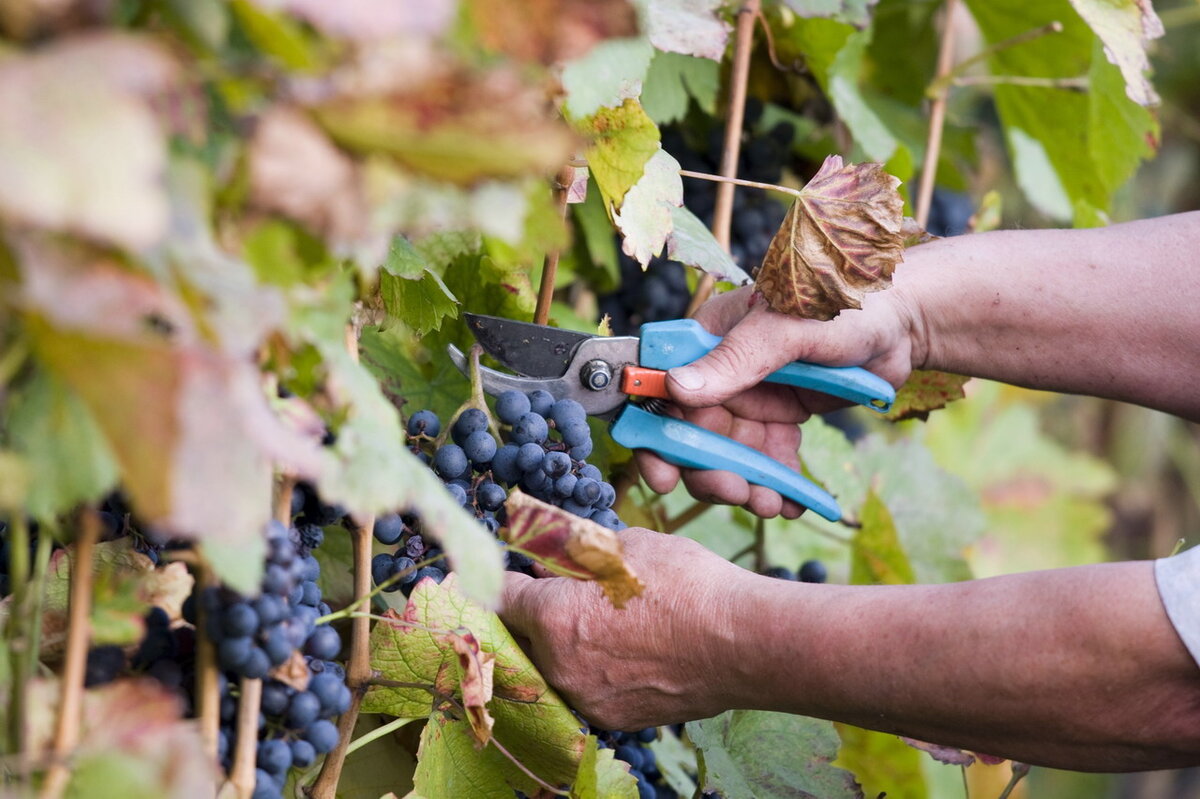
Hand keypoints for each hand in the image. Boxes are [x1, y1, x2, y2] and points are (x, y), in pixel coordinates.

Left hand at [499, 528, 752, 729]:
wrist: (741, 641)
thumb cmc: (686, 584)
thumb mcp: (626, 545)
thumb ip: (577, 550)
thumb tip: (554, 552)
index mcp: (552, 615)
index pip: (502, 595)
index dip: (509, 576)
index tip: (518, 571)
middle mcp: (558, 664)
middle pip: (521, 636)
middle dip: (532, 614)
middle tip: (557, 592)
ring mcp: (585, 697)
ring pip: (552, 667)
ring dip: (561, 644)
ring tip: (598, 622)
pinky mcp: (612, 718)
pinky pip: (585, 689)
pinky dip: (593, 670)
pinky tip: (623, 650)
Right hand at [635, 284, 917, 515]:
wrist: (902, 322)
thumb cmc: (842, 304)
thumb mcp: (786, 328)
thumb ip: (734, 359)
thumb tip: (675, 388)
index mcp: (707, 338)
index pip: (660, 387)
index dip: (653, 433)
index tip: (661, 474)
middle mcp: (721, 373)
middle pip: (691, 433)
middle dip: (707, 470)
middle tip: (734, 492)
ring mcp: (749, 400)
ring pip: (726, 455)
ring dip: (742, 486)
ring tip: (770, 504)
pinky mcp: (778, 421)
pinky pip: (766, 462)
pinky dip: (775, 487)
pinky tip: (793, 503)